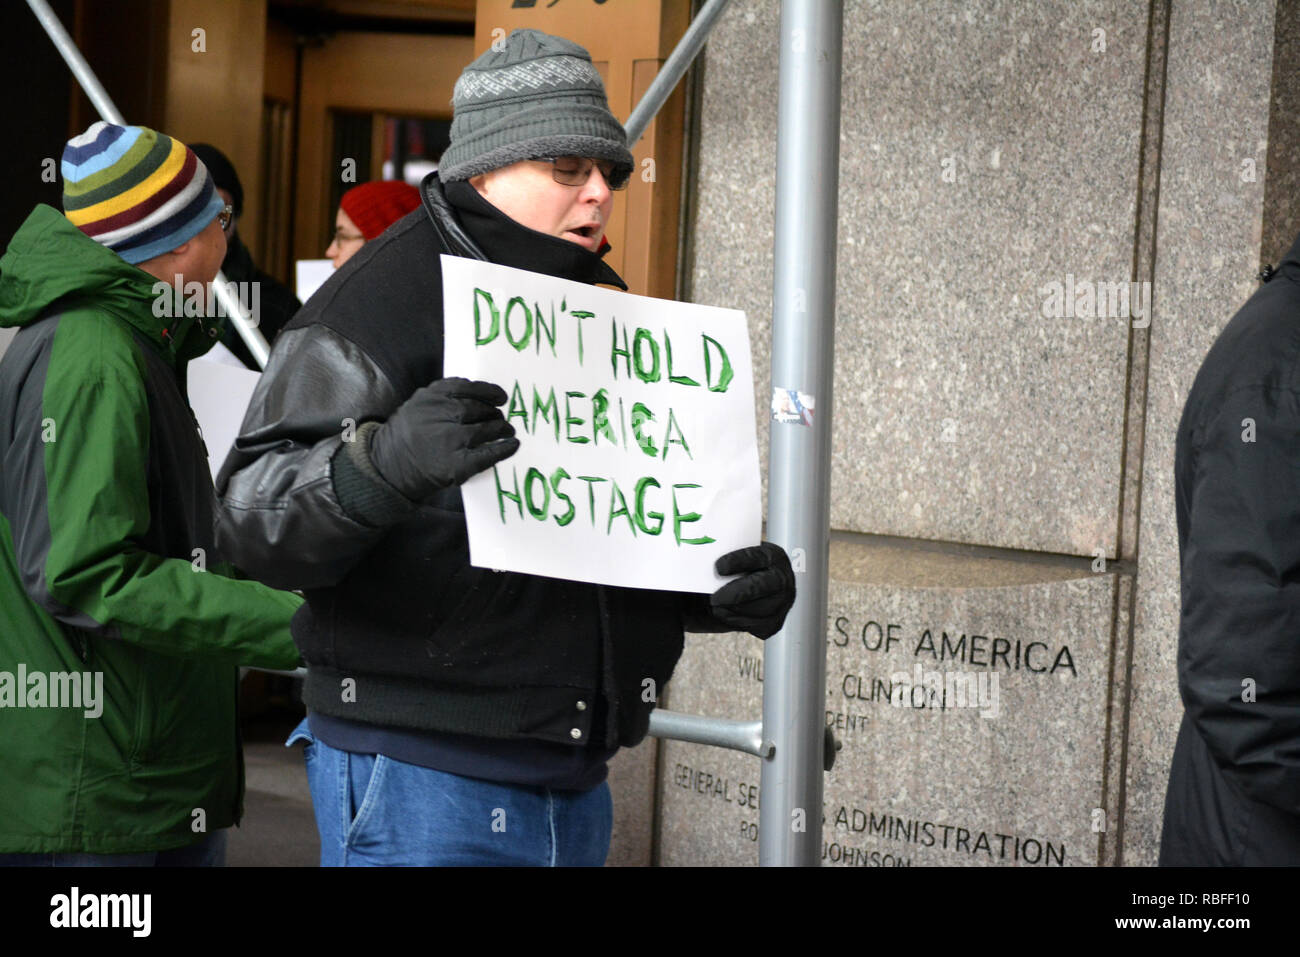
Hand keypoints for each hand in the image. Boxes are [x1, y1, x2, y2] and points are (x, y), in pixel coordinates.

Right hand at [369, 377, 517, 501]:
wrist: (386, 468)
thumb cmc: (407, 436)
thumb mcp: (417, 406)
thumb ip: (442, 398)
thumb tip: (480, 398)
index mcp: (429, 397)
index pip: (466, 388)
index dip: (488, 391)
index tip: (500, 396)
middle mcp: (439, 415)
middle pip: (478, 409)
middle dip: (494, 413)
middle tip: (502, 419)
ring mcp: (448, 441)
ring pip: (485, 429)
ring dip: (501, 429)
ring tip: (507, 431)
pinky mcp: (455, 465)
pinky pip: (487, 454)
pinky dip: (503, 449)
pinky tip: (512, 446)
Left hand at [709, 542, 795, 638]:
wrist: (741, 593)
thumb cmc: (730, 572)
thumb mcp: (726, 559)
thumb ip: (712, 558)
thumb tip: (692, 556)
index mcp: (771, 555)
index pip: (756, 557)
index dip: (738, 561)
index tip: (718, 568)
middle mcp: (782, 578)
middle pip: (761, 586)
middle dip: (737, 593)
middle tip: (714, 598)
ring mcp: (782, 602)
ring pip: (759, 610)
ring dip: (733, 610)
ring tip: (716, 606)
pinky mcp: (774, 623)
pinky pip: (756, 626)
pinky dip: (737, 622)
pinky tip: (725, 614)